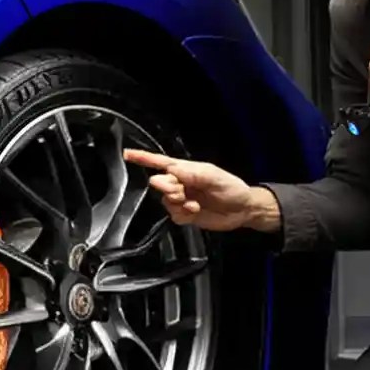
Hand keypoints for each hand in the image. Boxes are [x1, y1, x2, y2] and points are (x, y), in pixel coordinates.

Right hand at [122, 148, 271, 230]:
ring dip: (178, 203)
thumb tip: (171, 169)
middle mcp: (180, 183)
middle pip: (159, 183)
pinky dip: (183, 214)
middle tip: (181, 192)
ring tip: (194, 204)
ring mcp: (182, 199)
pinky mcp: (185, 214)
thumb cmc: (231, 187)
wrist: (243, 210)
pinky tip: (195, 211)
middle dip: (167, 188)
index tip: (127, 154)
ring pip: (165, 201)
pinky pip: (174, 215)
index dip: (143, 158)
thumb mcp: (214, 177)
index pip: (160, 162)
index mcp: (186, 169)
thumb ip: (192, 173)